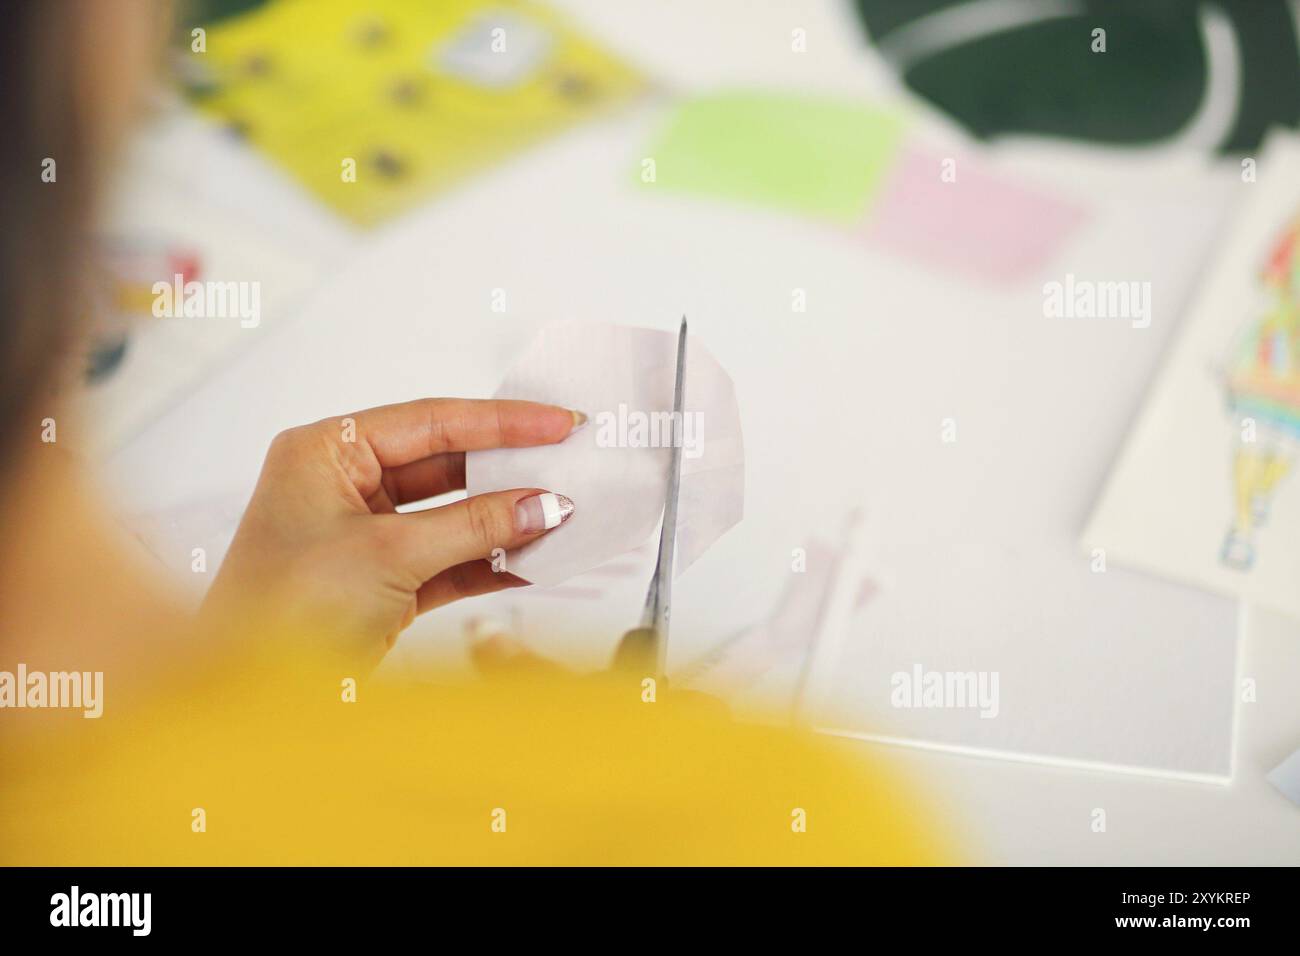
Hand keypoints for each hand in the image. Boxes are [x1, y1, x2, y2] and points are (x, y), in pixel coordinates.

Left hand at [204, 398, 581, 668]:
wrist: (241, 696)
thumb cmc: (279, 612)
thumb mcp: (388, 556)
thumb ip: (474, 527)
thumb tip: (541, 504)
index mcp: (325, 453)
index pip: (430, 422)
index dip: (500, 422)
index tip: (556, 422)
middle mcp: (343, 487)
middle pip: (445, 465)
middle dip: (508, 471)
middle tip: (568, 463)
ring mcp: (365, 537)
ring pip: (453, 515)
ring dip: (505, 520)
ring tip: (562, 514)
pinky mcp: (384, 584)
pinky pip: (451, 560)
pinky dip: (491, 563)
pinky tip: (534, 560)